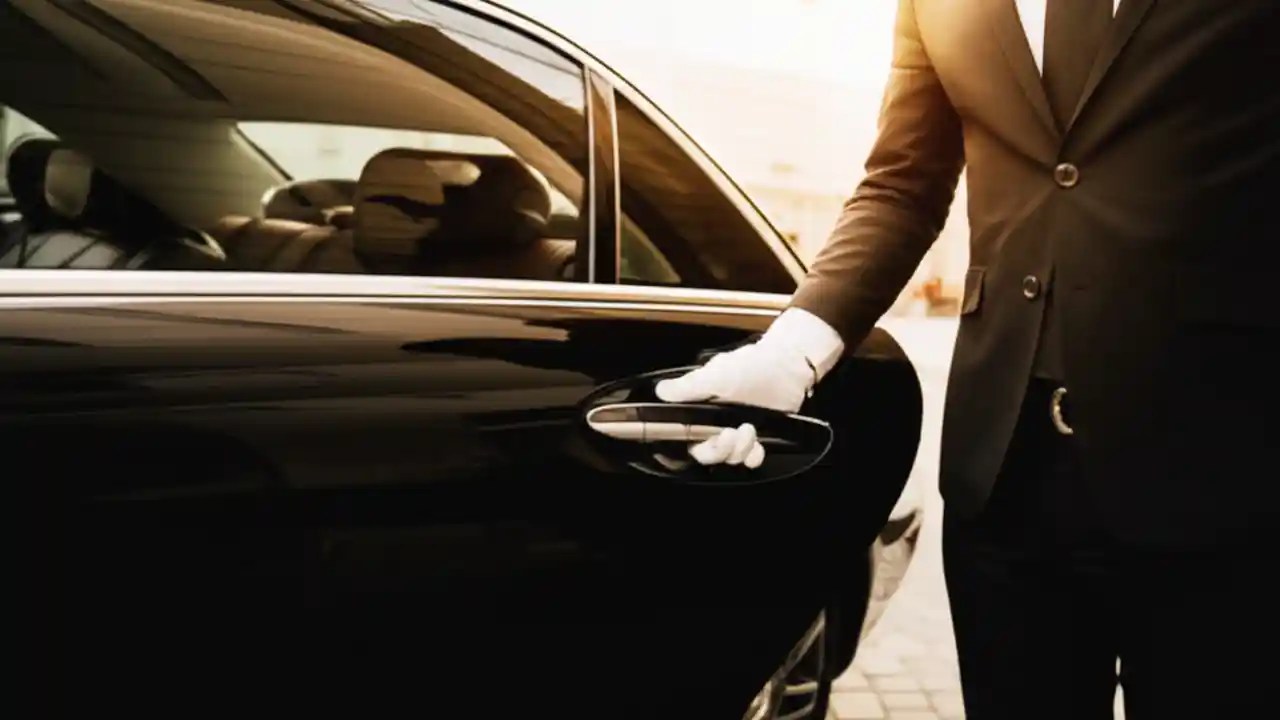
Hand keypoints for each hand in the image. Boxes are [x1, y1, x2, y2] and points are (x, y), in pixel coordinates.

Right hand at [654, 339, 815, 468]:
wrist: (788, 365)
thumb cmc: (752, 366)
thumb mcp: (716, 375)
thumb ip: (689, 387)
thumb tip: (661, 391)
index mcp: (701, 407)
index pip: (686, 436)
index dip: (693, 443)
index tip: (703, 436)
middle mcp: (717, 420)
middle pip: (707, 451)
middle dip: (717, 449)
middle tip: (729, 435)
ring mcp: (738, 429)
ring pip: (730, 456)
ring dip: (738, 450)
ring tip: (748, 430)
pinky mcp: (759, 435)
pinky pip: (751, 457)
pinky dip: (753, 456)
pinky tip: (758, 448)